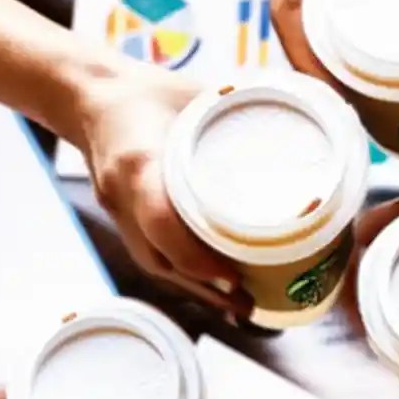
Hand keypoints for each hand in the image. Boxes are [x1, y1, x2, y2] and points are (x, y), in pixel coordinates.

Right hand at [77, 62, 251, 316]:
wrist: (93, 96)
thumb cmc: (150, 91)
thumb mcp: (196, 92)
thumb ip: (243, 109)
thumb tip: (306, 119)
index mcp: (139, 158)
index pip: (160, 218)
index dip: (194, 254)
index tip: (232, 276)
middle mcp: (123, 193)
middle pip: (160, 257)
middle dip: (205, 287)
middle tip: (251, 305)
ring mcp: (118, 211)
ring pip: (155, 264)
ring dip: (197, 290)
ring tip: (241, 307)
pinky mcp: (122, 218)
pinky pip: (151, 255)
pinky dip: (184, 276)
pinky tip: (215, 287)